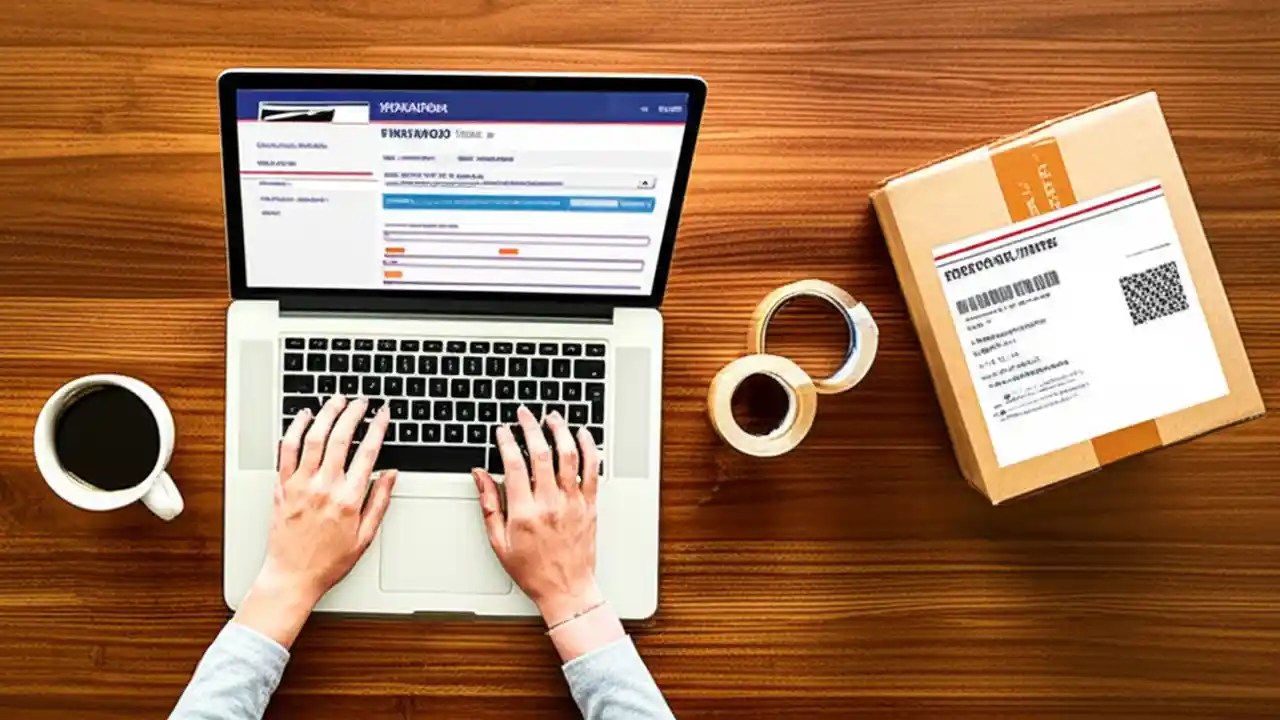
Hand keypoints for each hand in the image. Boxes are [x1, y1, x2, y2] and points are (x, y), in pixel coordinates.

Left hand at [234, 396, 397, 647]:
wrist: (292, 576)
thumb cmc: (328, 562)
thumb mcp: (365, 536)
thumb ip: (379, 501)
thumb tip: (391, 474)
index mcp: (348, 499)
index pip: (368, 452)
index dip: (377, 428)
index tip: (382, 414)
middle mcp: (323, 488)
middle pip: (340, 438)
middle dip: (353, 413)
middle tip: (361, 402)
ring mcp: (300, 485)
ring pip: (313, 438)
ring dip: (326, 414)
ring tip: (336, 401)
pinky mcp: (282, 487)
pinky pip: (286, 450)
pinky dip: (295, 429)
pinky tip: (303, 418)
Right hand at [473, 406, 621, 660]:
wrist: (567, 590)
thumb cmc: (532, 570)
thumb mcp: (498, 542)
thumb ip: (489, 505)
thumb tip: (479, 475)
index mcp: (524, 513)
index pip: (513, 465)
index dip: (506, 441)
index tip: (502, 430)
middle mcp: (550, 504)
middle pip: (541, 453)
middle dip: (531, 427)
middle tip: (524, 414)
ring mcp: (573, 503)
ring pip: (569, 455)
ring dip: (560, 431)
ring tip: (552, 417)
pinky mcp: (590, 505)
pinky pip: (593, 469)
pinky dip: (589, 447)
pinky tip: (582, 435)